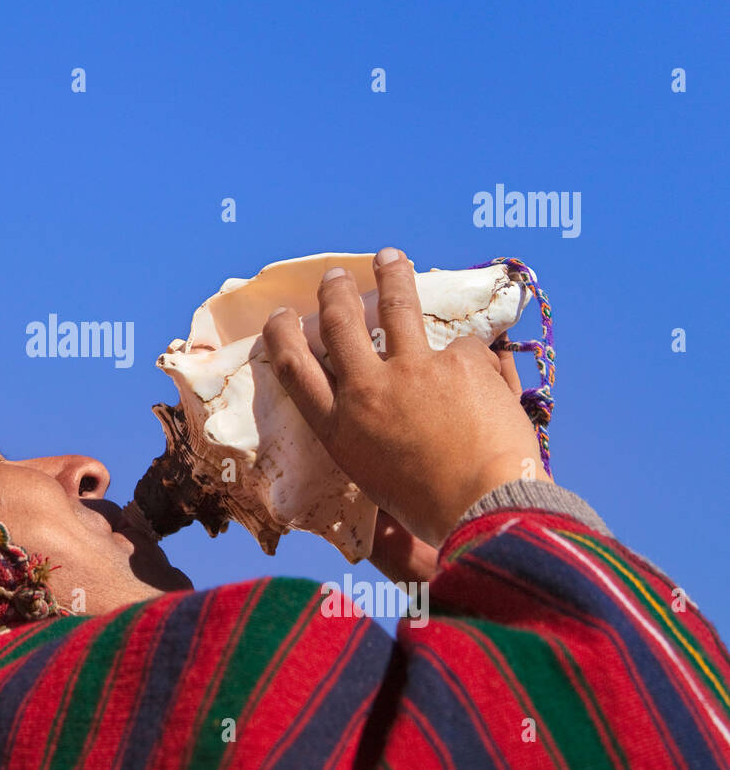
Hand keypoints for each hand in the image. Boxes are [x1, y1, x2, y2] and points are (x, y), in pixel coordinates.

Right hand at [262, 247, 548, 551]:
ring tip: (390, 257)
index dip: (284, 337)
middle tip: (334, 278)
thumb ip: (363, 436)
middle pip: (340, 324)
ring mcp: (415, 370)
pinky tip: (487, 382)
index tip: (281, 318)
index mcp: (340, 428)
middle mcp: (368, 391)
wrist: (487, 511)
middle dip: (335, 293)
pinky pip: (465, 348)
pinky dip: (473, 361)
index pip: (296, 369)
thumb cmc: (429, 508)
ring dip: (391, 275)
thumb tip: (368, 405)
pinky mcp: (461, 362)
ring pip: (396, 306)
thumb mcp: (371, 477)